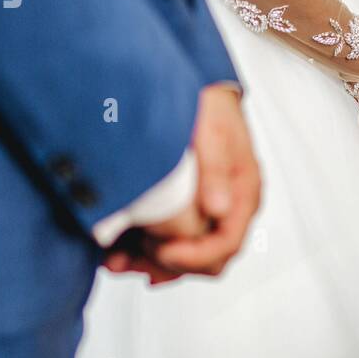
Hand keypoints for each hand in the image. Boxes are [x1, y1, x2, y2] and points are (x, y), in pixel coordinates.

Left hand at [104, 84, 260, 282]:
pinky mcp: (185, 210)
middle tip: (129, 261)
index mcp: (242, 195)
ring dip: (151, 264)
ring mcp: (206, 212)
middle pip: (205, 260)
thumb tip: (218, 209)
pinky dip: (145, 252)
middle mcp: (228, 209)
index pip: (226, 243)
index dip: (194, 256)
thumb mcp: (214, 132)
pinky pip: (170, 243)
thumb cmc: (210, 108)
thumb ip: (217, 169)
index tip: (161, 250)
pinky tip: (120, 253)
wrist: (198, 91)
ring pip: (185, 256)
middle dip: (166, 266)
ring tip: (115, 261)